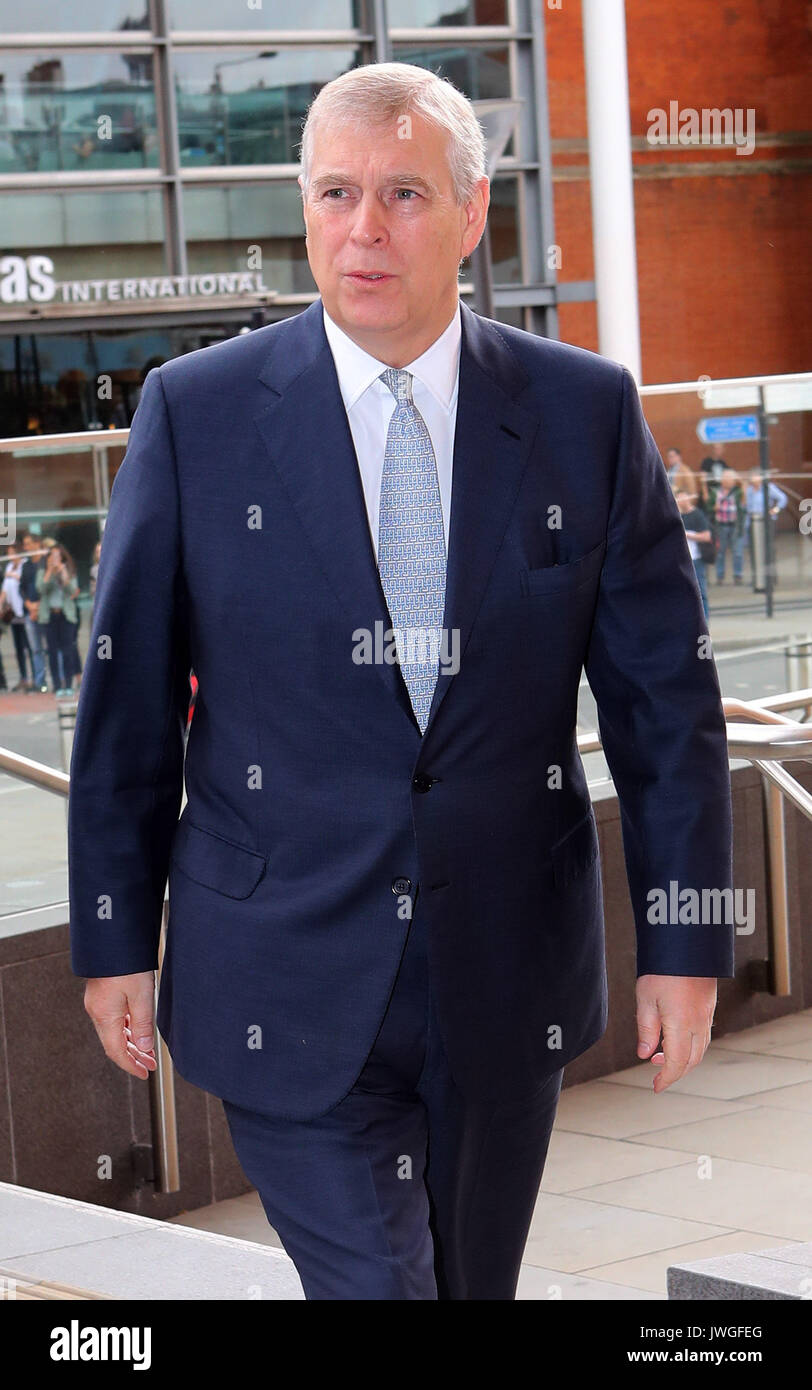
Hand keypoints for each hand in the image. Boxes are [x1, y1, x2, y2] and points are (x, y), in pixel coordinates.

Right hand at [84, 972, 157, 1078]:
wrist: (114, 939)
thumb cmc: (127, 963)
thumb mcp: (142, 995)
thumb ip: (144, 1024)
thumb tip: (145, 1047)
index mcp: (105, 1015)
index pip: (116, 1051)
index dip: (131, 1065)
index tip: (145, 1073)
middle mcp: (97, 1011)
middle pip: (114, 1043)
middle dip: (132, 1056)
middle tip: (150, 1065)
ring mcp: (98, 1003)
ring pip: (114, 1031)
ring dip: (131, 1043)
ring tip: (147, 1051)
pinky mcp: (102, 995)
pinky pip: (113, 1019)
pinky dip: (126, 1029)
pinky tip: (137, 1030)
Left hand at [636, 974, 716, 1093]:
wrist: (687, 945)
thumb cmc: (662, 970)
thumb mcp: (646, 999)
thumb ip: (646, 1029)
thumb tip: (644, 1054)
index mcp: (681, 1025)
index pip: (677, 1064)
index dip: (666, 1079)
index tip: (656, 1087)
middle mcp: (698, 1024)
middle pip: (692, 1060)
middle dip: (675, 1071)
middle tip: (655, 1072)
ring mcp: (706, 1015)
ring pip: (700, 1049)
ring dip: (683, 1058)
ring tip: (660, 1054)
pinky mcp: (709, 1007)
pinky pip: (703, 1035)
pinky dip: (690, 1045)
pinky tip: (674, 1036)